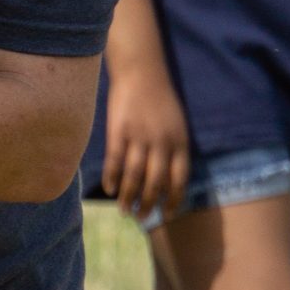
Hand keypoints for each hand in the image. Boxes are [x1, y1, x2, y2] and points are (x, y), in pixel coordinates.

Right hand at [102, 57, 188, 218]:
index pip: (179, 179)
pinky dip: (112, 178)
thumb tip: (168, 182)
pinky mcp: (119, 131)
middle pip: (155, 182)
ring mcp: (139, 136)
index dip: (173, 199)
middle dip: (149, 204)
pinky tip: (109, 189)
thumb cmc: (160, 100)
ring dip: (129, 197)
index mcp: (179, 141)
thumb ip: (174, 151)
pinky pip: (115, 161)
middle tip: (142, 217)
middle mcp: (161, 141)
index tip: (167, 214)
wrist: (142, 72)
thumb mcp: (176, 125)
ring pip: (134, 176)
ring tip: (124, 211)